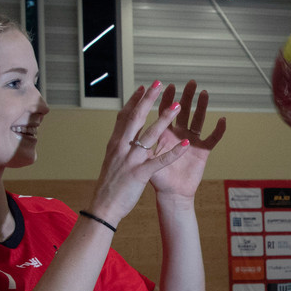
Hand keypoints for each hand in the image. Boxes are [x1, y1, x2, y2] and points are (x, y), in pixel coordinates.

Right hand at [88, 82, 192, 224]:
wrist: (103, 207)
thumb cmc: (109, 185)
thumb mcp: (111, 160)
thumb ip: (119, 146)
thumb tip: (124, 133)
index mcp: (115, 143)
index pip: (124, 116)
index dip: (134, 100)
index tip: (144, 87)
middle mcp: (121, 147)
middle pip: (136, 118)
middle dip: (148, 100)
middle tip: (159, 84)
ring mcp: (131, 160)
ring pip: (149, 135)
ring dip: (165, 119)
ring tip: (179, 106)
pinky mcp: (140, 174)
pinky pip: (160, 161)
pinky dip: (174, 153)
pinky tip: (187, 144)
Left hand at [146, 81, 226, 199]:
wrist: (170, 194)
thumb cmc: (156, 178)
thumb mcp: (146, 159)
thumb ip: (142, 143)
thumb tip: (130, 129)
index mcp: (163, 134)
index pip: (163, 111)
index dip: (165, 98)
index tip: (167, 85)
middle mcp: (178, 134)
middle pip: (183, 111)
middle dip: (186, 96)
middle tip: (190, 82)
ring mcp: (191, 142)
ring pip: (198, 120)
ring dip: (202, 107)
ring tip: (205, 93)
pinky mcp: (202, 152)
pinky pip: (212, 139)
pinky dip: (218, 130)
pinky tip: (222, 120)